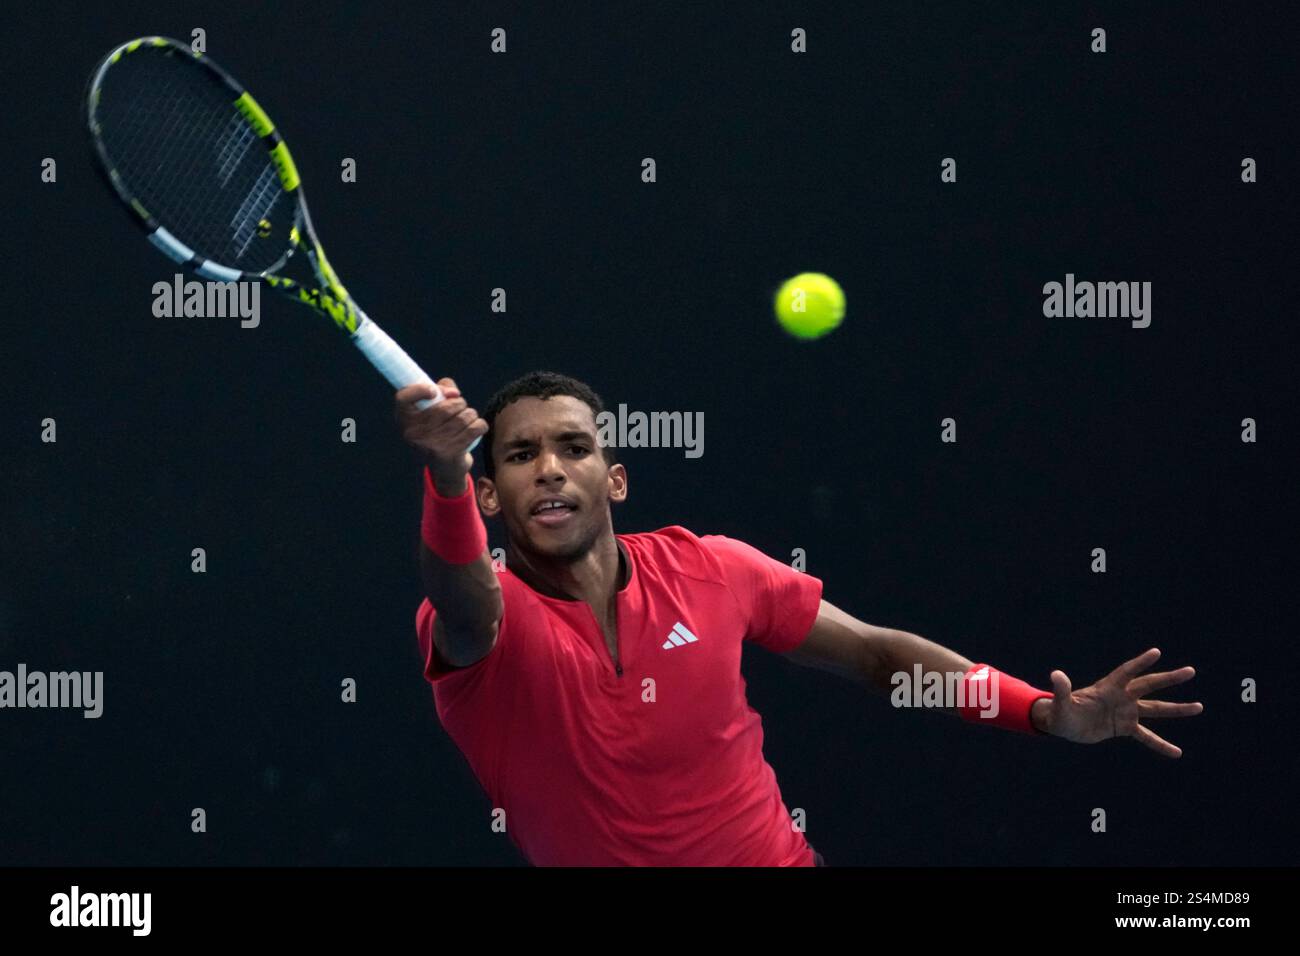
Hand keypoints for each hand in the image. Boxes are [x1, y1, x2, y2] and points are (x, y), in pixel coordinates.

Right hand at [395, 378, 487, 482]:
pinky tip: (476, 428)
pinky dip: (480, 425)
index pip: (402, 398)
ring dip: (471, 414)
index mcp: (405, 419)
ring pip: (463, 417)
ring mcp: (431, 445)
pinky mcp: (449, 454)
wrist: (445, 468)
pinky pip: (474, 429)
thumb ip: (441, 389)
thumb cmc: (439, 430)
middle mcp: (414, 433)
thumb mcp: (433, 409)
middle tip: (460, 408)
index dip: (419, 390)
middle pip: (445, 407)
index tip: (434, 392)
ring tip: (467, 419)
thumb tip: (454, 393)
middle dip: (460, 403)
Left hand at [1039, 648, 1202, 757]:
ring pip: (1156, 709)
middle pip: (1148, 685)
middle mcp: (1121, 697)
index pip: (1127, 672)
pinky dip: (1160, 744)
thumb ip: (1062, 690)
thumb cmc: (1060, 712)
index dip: (1140, 663)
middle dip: (1168, 678)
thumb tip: (1056, 674)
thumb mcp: (1061, 703)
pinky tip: (1177, 752)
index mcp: (1107, 688)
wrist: (1064, 725)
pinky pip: (1147, 737)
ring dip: (1176, 709)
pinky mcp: (1125, 727)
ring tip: (1198, 707)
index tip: (1156, 652)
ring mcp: (1125, 711)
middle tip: (1190, 671)